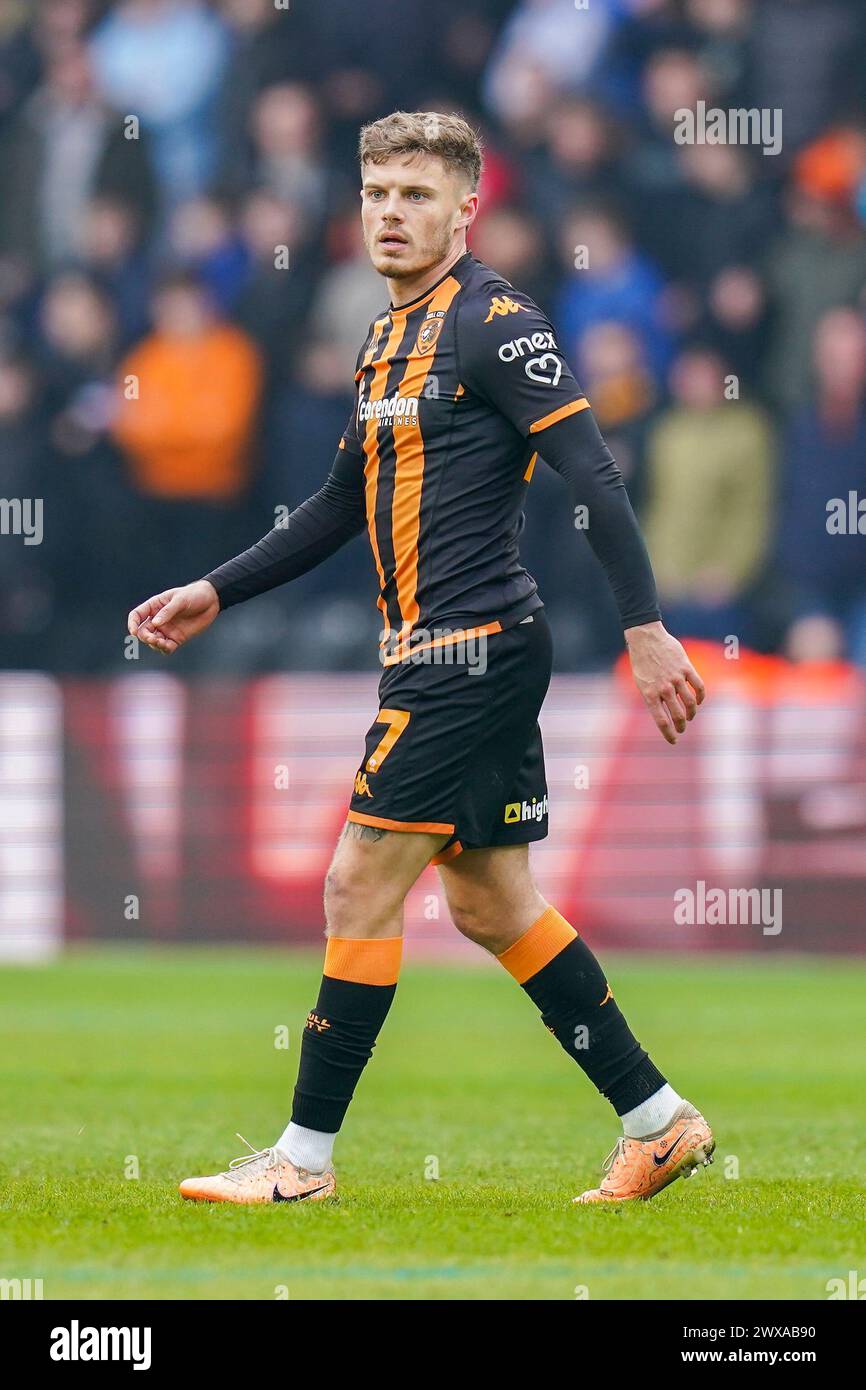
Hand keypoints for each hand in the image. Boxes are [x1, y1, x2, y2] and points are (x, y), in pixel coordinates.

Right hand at [127, 580, 219, 654]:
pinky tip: (168, 647)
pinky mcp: (177, 638)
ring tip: (162, 643)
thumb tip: (156, 624)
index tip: (134, 632)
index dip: (132, 624)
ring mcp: (167, 629)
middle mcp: (158, 619)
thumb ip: (168, 611)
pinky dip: (164, 649)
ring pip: (153, 641)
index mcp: (154, 606)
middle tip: (153, 639)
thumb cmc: (194, 595)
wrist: (212, 601)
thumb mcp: (181, 600)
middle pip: (143, 631)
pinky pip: (166, 647)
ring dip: (154, 644)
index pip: (137, 615)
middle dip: (145, 637)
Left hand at [624, 621, 704, 743]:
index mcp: (649, 694)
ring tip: (690, 717)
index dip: (669, 734)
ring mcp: (676, 678)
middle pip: (677, 715)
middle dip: (681, 726)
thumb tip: (664, 713)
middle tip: (682, 729)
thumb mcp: (641, 683)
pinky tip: (699, 701)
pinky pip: (698, 687)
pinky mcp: (686, 668)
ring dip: (691, 713)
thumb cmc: (641, 661)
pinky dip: (701, 697)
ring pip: (690, 703)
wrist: (646, 638)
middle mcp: (663, 688)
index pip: (661, 721)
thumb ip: (652, 698)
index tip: (673, 741)